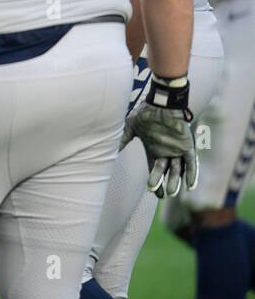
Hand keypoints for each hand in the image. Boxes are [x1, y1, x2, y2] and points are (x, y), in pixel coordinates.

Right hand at [126, 73, 197, 198]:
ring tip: (173, 193)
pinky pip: (191, 163)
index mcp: (154, 148)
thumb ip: (122, 139)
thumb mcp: (131, 127)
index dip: (155, 181)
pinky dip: (191, 174)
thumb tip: (108, 149)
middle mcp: (166, 151)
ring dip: (176, 182)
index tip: (153, 192)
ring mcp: (177, 149)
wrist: (161, 102)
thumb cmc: (146, 112)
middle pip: (165, 172)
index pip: (154, 168)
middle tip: (162, 195)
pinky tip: (190, 186)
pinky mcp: (186, 146)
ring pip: (177, 170)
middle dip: (164, 184)